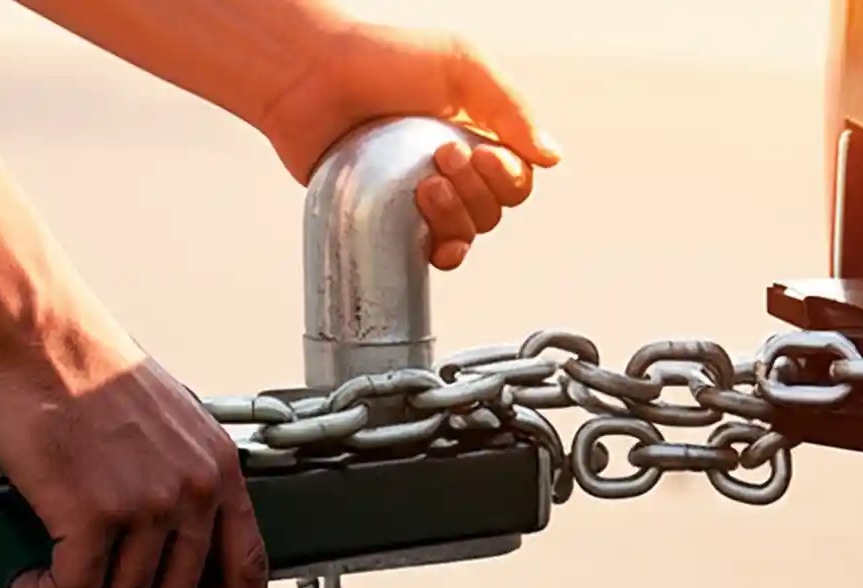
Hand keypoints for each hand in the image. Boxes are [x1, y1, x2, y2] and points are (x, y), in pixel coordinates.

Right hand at [0, 321, 266, 587]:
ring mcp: (148, 503)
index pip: (250, 562)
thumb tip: (168, 525)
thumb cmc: (90, 369)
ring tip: (50, 585)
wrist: (42, 337)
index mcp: (218, 466)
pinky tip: (29, 583)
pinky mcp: (94, 514)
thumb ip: (181, 471)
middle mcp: (194, 489)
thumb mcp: (168, 420)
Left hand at [258, 23, 561, 270]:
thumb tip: (552, 157)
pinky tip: (433, 246)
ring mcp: (418, 197)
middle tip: (439, 159)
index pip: (516, 176)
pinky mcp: (386, 218)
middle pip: (495, 208)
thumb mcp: (460, 65)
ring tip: (424, 187)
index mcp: (477, 132)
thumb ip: (510, 107)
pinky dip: (442, 254)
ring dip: (456, 218)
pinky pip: (429, 252)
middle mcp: (452, 168)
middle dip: (475, 192)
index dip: (506, 176)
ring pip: (467, 231)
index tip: (479, 154)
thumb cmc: (381, 59)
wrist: (310, 79)